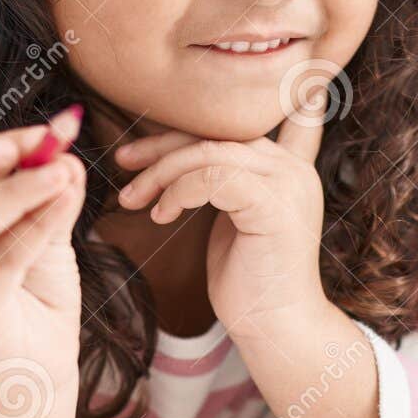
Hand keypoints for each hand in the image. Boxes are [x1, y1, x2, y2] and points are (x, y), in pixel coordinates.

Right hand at [0, 109, 86, 382]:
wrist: (39, 366)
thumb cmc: (32, 293)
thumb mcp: (40, 232)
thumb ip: (47, 193)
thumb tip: (64, 152)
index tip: (41, 132)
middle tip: (30, 142)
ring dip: (17, 191)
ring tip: (62, 171)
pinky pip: (0, 261)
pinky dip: (35, 225)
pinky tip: (66, 201)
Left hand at [113, 95, 329, 340]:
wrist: (277, 330)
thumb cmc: (251, 282)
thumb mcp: (236, 220)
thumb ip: (226, 182)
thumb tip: (188, 161)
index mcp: (288, 168)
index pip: (272, 115)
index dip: (257, 95)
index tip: (240, 87)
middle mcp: (292, 168)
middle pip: (217, 131)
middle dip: (164, 143)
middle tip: (125, 161)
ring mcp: (287, 184)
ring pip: (208, 151)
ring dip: (160, 173)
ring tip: (133, 199)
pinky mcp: (272, 206)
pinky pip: (211, 177)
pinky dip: (177, 192)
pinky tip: (161, 215)